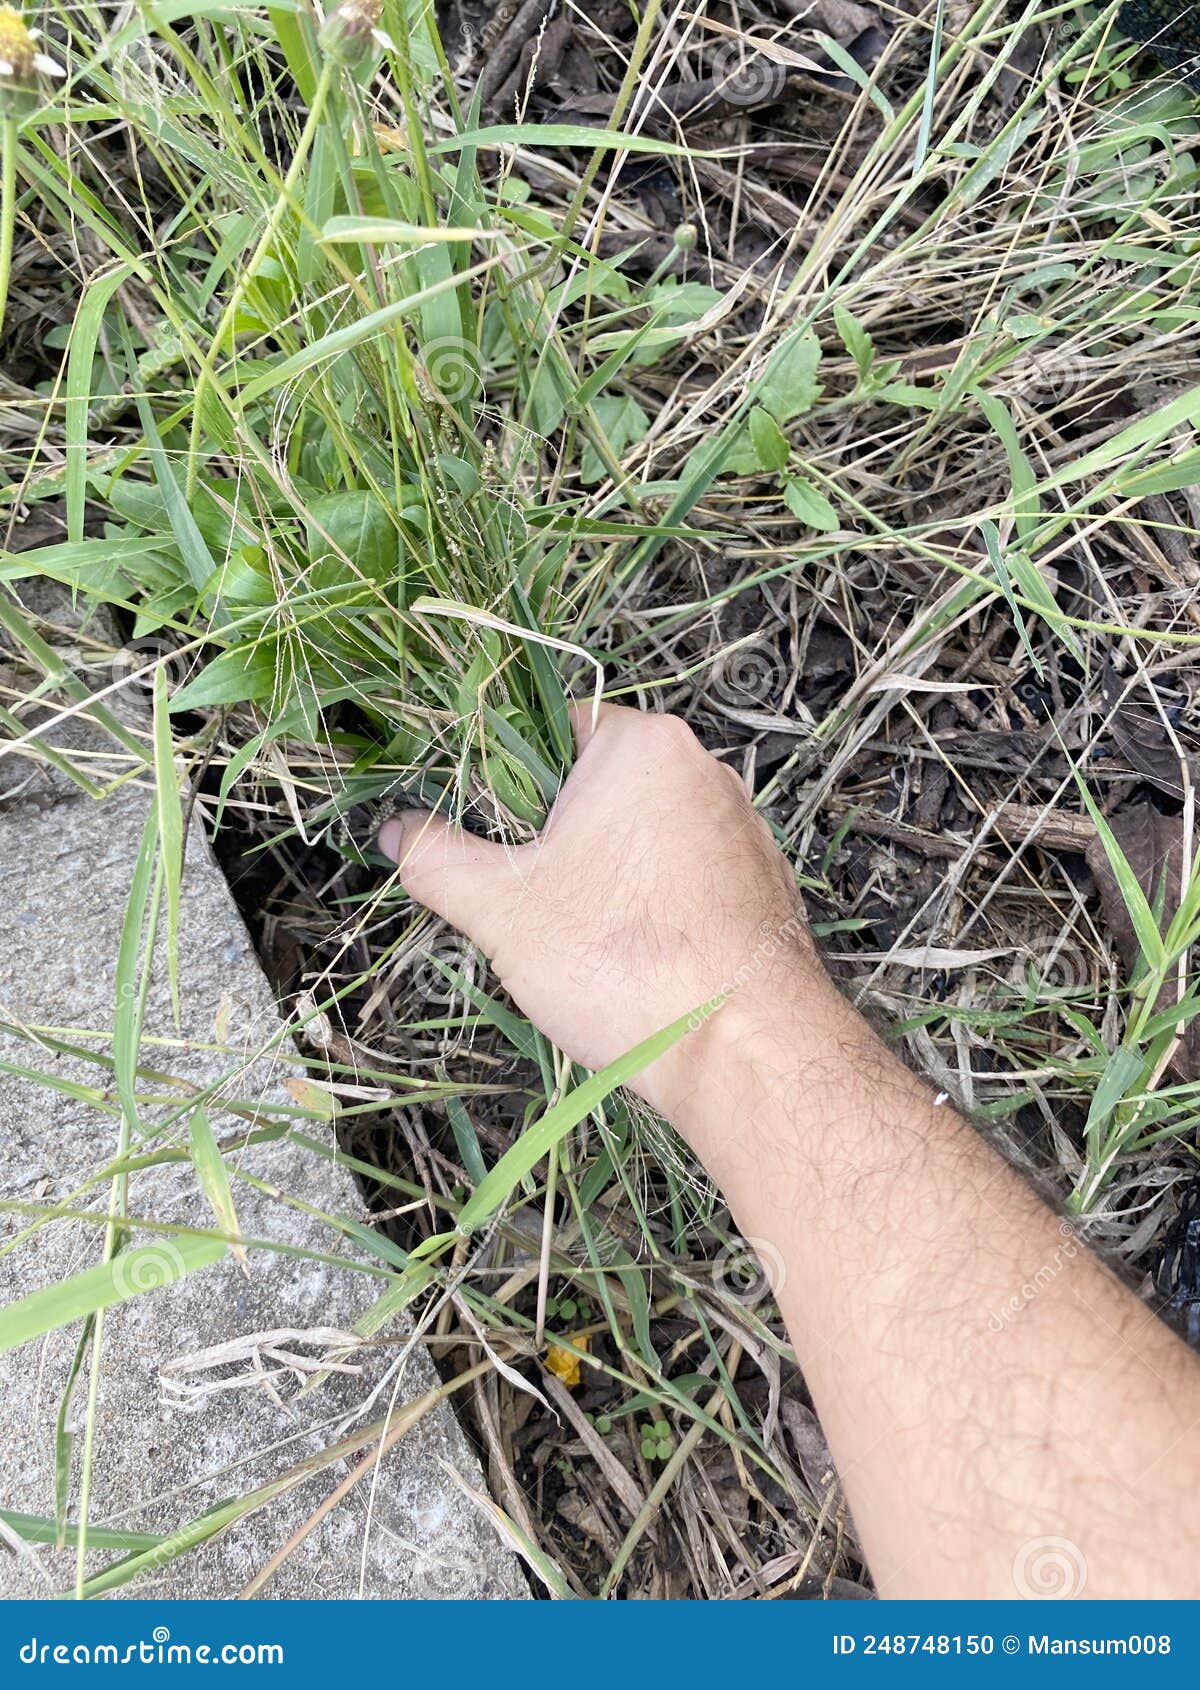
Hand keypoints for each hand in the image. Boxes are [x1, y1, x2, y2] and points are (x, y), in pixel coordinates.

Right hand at [378, 704, 826, 1123]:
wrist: (745, 1048)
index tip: (488, 836)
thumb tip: (397, 832)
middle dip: (556, 838)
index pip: (555, 726)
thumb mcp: (502, 908)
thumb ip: (437, 858)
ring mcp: (743, 827)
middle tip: (528, 899)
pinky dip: (654, 904)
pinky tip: (636, 959)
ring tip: (583, 940)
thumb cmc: (626, 963)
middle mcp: (704, 770)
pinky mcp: (762, 882)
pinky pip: (687, 875)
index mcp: (643, 746)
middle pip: (600, 784)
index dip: (509, 781)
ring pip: (644, 834)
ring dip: (605, 875)